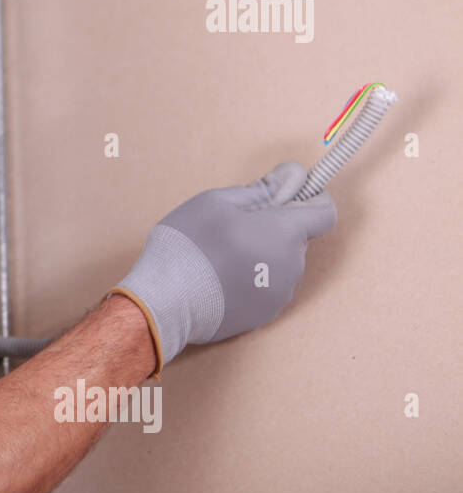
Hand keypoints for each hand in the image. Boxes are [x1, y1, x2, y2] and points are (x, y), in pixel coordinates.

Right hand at [108, 161, 336, 374]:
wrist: (167, 301)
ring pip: (280, 265)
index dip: (311, 201)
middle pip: (296, 240)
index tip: (287, 199)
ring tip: (220, 258)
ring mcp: (279, 294)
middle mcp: (292, 265)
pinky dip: (250, 281)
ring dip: (261, 256)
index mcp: (285, 232)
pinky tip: (219, 280)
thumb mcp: (216, 202)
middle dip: (273, 230)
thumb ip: (261, 189)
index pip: (325, 213)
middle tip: (233, 229)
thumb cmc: (189, 246)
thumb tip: (292, 176)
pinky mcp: (264, 316)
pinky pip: (266, 289)